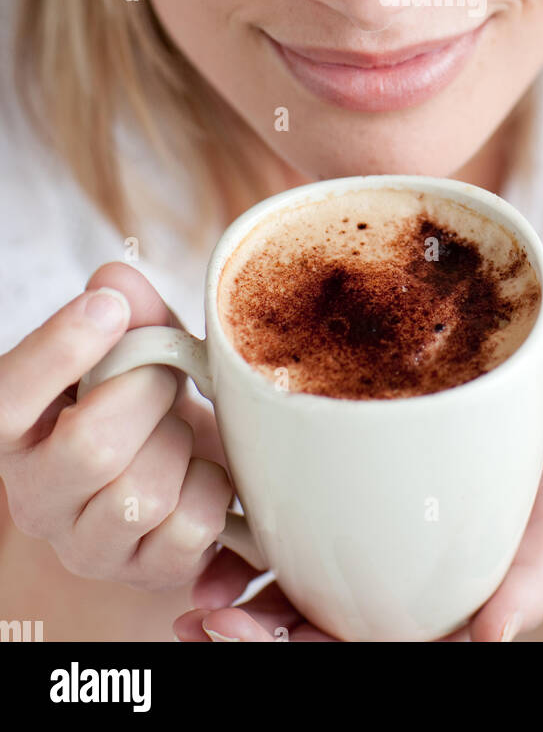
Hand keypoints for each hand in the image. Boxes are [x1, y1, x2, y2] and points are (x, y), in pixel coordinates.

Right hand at [0, 262, 233, 588]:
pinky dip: (212, 487)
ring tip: (176, 429)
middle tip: (164, 375)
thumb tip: (116, 278)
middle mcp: (37, 498)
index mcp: (15, 431)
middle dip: (148, 392)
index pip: (8, 397)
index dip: (58, 349)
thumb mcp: (135, 345)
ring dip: (180, 442)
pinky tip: (199, 472)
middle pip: (92, 446)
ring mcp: (89, 546)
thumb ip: (128, 311)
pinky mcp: (147, 573)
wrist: (173, 470)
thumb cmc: (143, 399)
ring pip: (144, 493)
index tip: (107, 307)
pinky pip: (191, 524)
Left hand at [174, 385, 542, 641]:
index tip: (254, 635)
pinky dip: (243, 533)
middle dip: (253, 634)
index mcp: (430, 604)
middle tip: (210, 620)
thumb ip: (538, 571)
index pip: (360, 646)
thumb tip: (492, 637)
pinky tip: (216, 523)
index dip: (303, 652)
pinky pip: (286, 517)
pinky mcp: (338, 483)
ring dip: (236, 596)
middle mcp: (385, 580)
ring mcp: (358, 536)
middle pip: (310, 625)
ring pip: (288, 583)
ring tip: (199, 594)